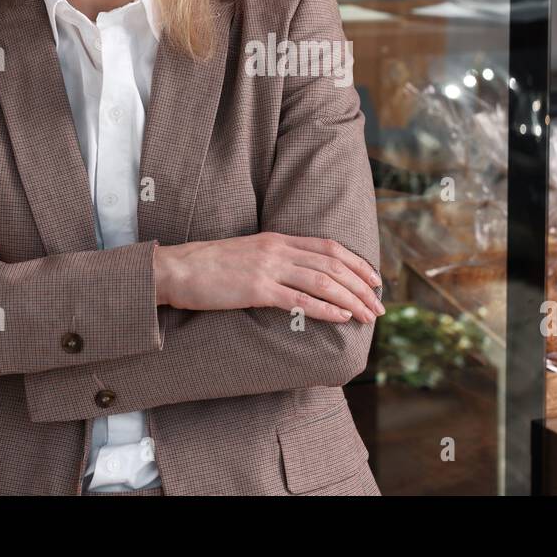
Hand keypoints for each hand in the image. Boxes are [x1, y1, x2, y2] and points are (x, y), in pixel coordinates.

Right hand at [153, 232, 382, 323]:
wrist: (176, 269)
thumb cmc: (208, 266)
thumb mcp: (248, 253)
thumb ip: (274, 259)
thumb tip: (298, 276)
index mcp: (277, 238)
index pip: (328, 248)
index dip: (357, 263)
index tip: (375, 279)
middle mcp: (277, 249)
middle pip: (333, 265)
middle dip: (362, 286)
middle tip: (380, 305)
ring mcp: (268, 268)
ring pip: (323, 282)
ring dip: (351, 299)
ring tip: (368, 315)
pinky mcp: (256, 289)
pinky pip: (299, 300)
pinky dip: (325, 309)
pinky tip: (341, 317)